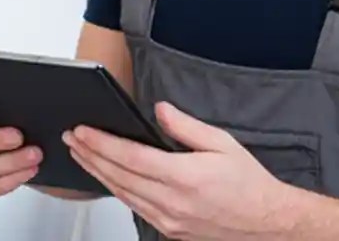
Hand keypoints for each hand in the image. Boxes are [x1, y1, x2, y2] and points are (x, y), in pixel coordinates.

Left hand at [63, 101, 296, 239]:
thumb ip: (185, 126)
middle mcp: (172, 202)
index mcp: (184, 177)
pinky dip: (116, 190)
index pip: (130, 157)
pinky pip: (134, 207)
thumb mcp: (222, 143)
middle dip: (90, 155)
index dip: (101, 143)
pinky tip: (106, 177)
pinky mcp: (169, 229)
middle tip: (72, 138)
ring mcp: (168, 219)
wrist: (266, 220)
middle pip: (118, 176)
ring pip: (122, 194)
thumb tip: (159, 110)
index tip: (82, 131)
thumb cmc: (248, 182)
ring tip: (81, 154)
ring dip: (97, 173)